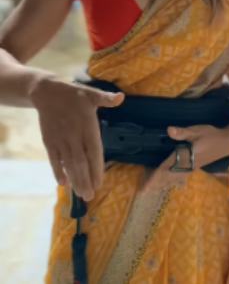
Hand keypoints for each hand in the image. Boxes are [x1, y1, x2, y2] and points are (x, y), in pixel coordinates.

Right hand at [29, 76, 123, 200]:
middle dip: (85, 180)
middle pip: (80, 162)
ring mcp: (60, 140)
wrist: (47, 93)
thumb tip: (121, 97)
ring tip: (80, 193)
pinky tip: (62, 183)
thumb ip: (106, 98)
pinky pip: (53, 159)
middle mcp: (74, 136)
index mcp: (88, 127)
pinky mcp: (49, 141)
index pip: (94, 152)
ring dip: (74, 179)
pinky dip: (57, 170)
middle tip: (90, 196)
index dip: (96, 168)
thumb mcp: (92, 94)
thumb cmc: (74, 95)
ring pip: (68, 163)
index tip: (99, 183)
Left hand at [139, 124, 228, 193]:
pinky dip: (173, 182)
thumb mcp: (197, 130)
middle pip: (168, 177)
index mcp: (184, 156)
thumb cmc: (211, 135)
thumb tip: (169, 130)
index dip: (154, 177)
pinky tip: (170, 185)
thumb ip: (183, 132)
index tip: (144, 187)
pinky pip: (180, 177)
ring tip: (152, 190)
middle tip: (143, 192)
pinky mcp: (195, 167)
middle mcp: (186, 165)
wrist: (227, 142)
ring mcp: (191, 167)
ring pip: (174, 179)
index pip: (166, 168)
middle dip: (155, 184)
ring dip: (162, 184)